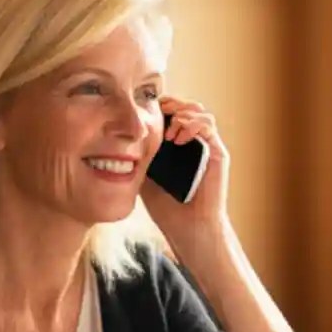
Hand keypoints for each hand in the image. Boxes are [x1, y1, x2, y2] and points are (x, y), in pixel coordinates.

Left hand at [140, 95, 231, 267]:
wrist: (188, 228)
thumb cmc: (166, 206)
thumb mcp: (144, 173)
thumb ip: (137, 154)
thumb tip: (114, 137)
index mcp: (177, 144)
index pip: (170, 111)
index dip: (158, 106)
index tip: (142, 111)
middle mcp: (194, 142)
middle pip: (185, 105)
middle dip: (169, 104)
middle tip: (155, 113)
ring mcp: (207, 146)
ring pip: (198, 111)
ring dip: (181, 113)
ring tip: (168, 130)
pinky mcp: (218, 153)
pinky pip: (208, 125)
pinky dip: (192, 124)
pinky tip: (178, 138)